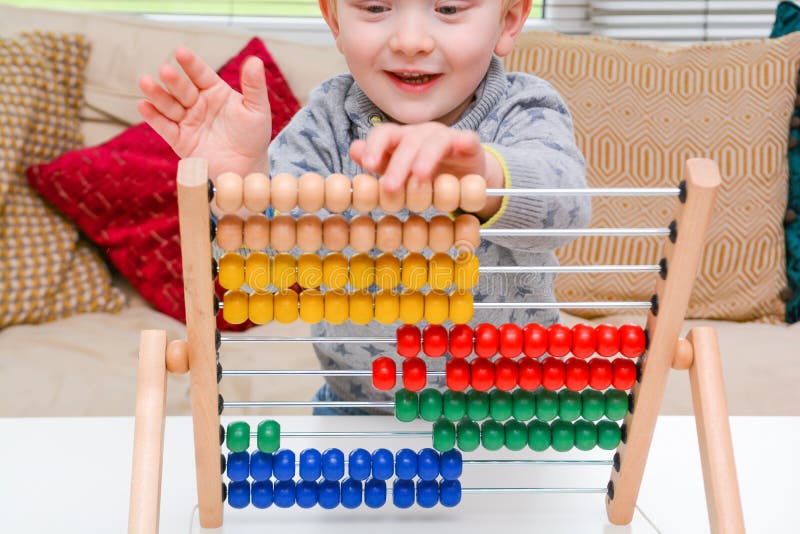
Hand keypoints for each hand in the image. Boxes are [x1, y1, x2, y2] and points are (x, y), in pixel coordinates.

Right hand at [137, 47, 271, 178]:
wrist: (247, 167)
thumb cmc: (253, 136)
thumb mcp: (257, 110)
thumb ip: (254, 86)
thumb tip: (255, 61)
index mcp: (215, 91)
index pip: (201, 74)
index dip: (191, 64)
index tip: (181, 52)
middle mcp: (198, 103)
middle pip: (183, 89)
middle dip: (173, 80)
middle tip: (165, 71)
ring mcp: (187, 120)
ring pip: (170, 105)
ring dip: (158, 95)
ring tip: (146, 83)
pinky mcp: (180, 139)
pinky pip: (165, 127)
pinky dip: (154, 117)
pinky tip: (144, 106)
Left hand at [349, 122, 502, 217]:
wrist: (464, 178)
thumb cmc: (428, 176)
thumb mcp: (400, 173)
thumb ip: (379, 162)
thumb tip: (354, 150)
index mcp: (401, 138)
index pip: (384, 133)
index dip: (375, 146)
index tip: (368, 165)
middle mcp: (422, 133)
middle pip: (408, 140)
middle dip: (397, 163)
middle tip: (391, 187)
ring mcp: (446, 137)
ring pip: (434, 141)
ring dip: (425, 158)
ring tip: (419, 177)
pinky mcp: (469, 144)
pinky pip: (466, 139)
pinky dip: (463, 142)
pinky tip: (459, 148)